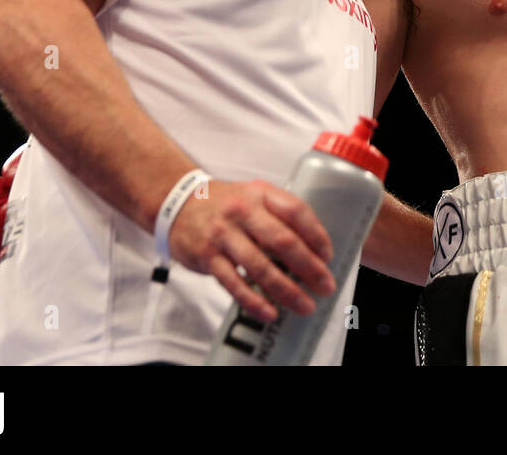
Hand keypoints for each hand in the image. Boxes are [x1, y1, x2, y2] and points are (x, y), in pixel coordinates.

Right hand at [166, 179, 336, 323]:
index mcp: (261, 193)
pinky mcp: (207, 256)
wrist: (177, 203)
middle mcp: (243, 211)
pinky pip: (233, 283)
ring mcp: (223, 234)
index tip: (328, 256)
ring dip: (286, 290)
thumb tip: (313, 250)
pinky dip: (254, 301)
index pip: (296, 211)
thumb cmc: (227, 204)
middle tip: (326, 286)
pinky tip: (270, 312)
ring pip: (260, 267)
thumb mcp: (254, 196)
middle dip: (309, 267)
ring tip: (304, 305)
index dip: (316, 235)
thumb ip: (279, 215)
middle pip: (282, 241)